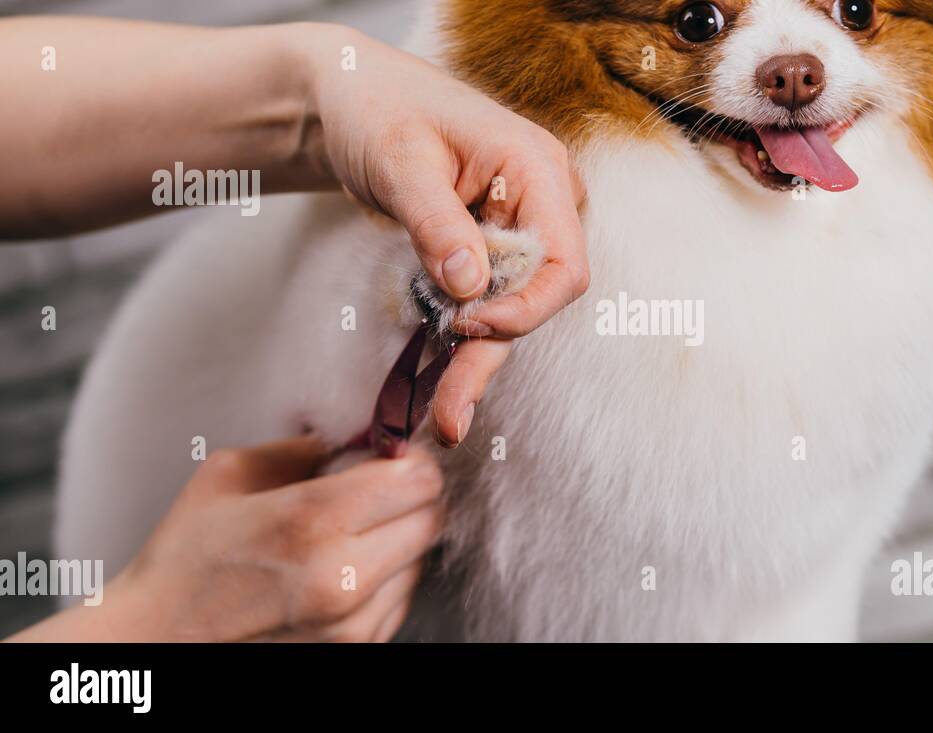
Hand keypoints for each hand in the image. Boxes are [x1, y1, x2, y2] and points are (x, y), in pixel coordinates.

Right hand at [56, 437, 443, 641]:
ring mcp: (354, 623)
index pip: (418, 480)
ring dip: (400, 539)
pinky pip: (402, 598)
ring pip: (422, 560)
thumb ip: (306, 447)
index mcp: (311, 522)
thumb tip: (360, 433)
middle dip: (412, 496)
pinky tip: (342, 570)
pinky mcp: (358, 649)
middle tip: (380, 488)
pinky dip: (386, 578)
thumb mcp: (232, 475)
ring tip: (349, 535)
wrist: (156, 640)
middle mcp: (343, 578)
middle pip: (432, 518)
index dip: (411, 460)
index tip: (392, 455)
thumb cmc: (187, 556)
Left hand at [299, 26, 589, 445]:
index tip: (469, 328)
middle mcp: (541, 202)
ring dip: (478, 361)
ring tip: (447, 419)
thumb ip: (439, 224)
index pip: (563, 261)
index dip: (525, 307)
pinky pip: (485, 301)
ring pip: (510, 308)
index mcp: (537, 169)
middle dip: (495, 353)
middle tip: (452, 415)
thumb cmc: (375, 108)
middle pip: (538, 296)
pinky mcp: (489, 246)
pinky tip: (443, 386)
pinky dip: (462, 342)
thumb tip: (471, 290)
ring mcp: (518, 226)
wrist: (348, 96)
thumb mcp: (399, 162)